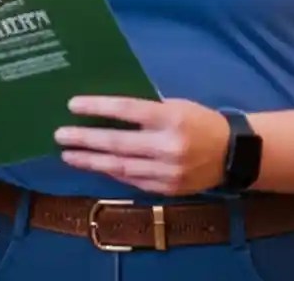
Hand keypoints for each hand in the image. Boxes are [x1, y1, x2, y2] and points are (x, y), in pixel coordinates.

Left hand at [54, 96, 229, 195]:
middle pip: (117, 142)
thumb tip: (107, 109)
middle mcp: (168, 146)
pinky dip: (111, 173)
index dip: (97, 107)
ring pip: (120, 166)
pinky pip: (131, 180)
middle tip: (60, 136)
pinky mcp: (166, 189)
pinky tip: (95, 166)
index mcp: (170, 117)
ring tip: (68, 155)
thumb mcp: (177, 106)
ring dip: (91, 161)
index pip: (126, 110)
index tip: (72, 105)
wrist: (233, 155)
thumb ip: (146, 110)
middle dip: (85, 139)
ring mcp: (167, 171)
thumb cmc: (201, 121)